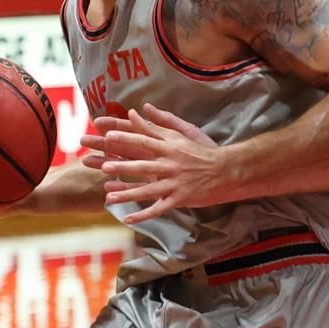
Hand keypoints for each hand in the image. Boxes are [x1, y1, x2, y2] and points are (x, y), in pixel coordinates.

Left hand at [82, 104, 229, 222]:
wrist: (225, 171)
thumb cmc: (200, 151)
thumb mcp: (181, 133)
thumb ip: (159, 123)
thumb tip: (141, 108)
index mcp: (169, 148)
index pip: (144, 141)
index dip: (126, 138)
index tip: (108, 135)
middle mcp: (171, 165)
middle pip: (144, 166)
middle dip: (123, 166)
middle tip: (104, 166)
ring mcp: (175, 184)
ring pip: (148, 190)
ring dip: (128, 193)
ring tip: (109, 196)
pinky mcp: (179, 199)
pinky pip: (159, 209)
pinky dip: (143, 215)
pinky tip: (127, 219)